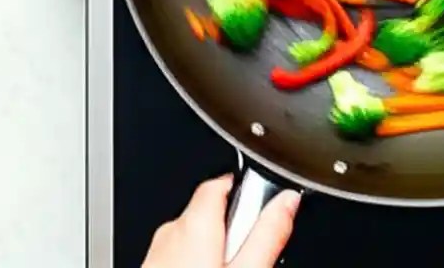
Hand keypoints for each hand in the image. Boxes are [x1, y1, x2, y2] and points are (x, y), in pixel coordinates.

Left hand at [142, 174, 300, 267]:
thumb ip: (268, 233)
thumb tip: (287, 201)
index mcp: (195, 224)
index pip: (222, 183)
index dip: (248, 194)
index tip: (265, 213)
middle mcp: (170, 233)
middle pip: (210, 214)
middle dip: (233, 231)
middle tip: (251, 260)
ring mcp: (156, 254)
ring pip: (194, 241)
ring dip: (214, 255)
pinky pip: (179, 260)